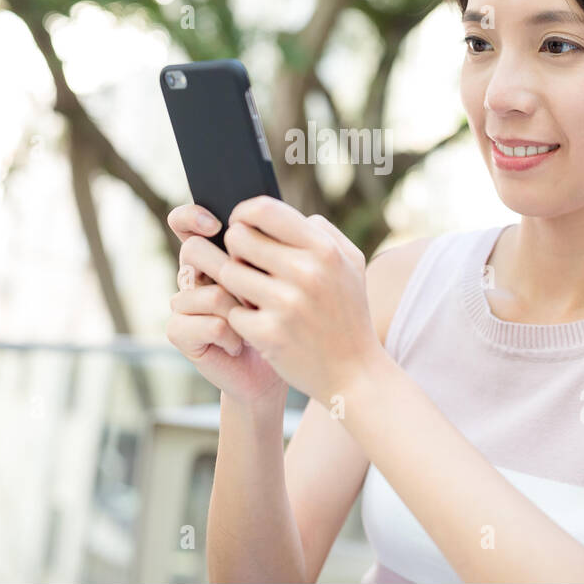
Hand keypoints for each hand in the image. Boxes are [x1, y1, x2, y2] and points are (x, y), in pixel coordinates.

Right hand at [164, 203, 287, 409]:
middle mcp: (194, 275)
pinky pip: (210, 322)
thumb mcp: (285, 276)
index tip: (217, 224)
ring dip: (240, 309)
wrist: (276, 367)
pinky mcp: (180, 333)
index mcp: (214, 254)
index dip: (192, 217)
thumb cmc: (286, 318)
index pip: (187, 222)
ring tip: (254, 321)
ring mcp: (184, 304)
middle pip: (192, 251)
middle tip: (254, 294)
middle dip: (231, 271)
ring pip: (210, 291)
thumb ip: (276, 246)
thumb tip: (281, 221)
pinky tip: (240, 344)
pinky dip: (233, 335)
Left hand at [215, 195, 383, 403]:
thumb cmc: (349, 313)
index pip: (263, 210)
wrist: (355, 373)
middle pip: (237, 238)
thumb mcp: (351, 264)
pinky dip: (241, 317)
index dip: (243, 212)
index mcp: (324, 249)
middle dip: (236, 250)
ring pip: (228, 273)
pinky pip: (232, 310)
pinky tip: (259, 323)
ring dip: (235, 283)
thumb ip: (323, 231)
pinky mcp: (268, 334)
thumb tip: (286, 214)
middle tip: (247, 265)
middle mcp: (305, 272)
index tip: (240, 223)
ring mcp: (285, 304)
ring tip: (252, 294)